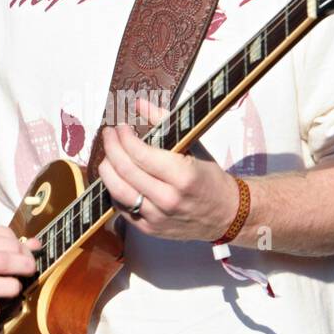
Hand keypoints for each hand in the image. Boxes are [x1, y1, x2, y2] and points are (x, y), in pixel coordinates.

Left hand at [98, 94, 238, 241]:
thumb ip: (164, 122)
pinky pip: (121, 208)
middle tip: (109, 135)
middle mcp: (168, 199)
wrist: (225, 214)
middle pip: (125, 171)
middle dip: (111, 148)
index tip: (120, 127)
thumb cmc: (210, 178)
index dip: (124, 137)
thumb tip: (138, 103)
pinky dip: (114, 189)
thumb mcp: (193, 146)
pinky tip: (116, 176)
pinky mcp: (149, 230)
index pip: (141, 154)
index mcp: (183, 176)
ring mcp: (157, 217)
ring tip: (108, 155)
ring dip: (107, 169)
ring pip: (118, 191)